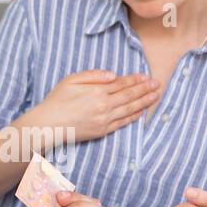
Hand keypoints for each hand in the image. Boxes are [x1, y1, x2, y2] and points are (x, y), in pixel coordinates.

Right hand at [29, 69, 160, 143]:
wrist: (49, 125)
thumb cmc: (57, 100)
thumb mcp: (72, 80)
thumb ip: (93, 75)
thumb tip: (113, 75)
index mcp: (97, 91)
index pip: (121, 84)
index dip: (135, 80)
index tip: (146, 76)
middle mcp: (104, 105)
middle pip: (129, 95)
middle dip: (145, 89)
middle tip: (158, 84)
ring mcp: (104, 119)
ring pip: (129, 109)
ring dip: (144, 102)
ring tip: (156, 96)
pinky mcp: (102, 131)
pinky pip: (122, 122)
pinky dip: (133, 116)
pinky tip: (141, 111)